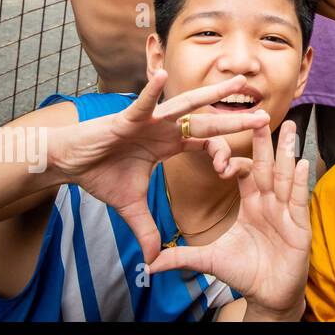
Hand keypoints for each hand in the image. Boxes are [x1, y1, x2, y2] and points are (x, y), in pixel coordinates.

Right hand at [46, 70, 268, 261]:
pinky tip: (162, 74)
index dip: (224, 153)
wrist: (69, 162)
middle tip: (265, 115)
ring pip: (186, 106)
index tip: (241, 165)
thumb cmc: (99, 174)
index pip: (206, 145)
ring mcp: (148, 121)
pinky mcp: (126, 118)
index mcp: (169, 145)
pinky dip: (151, 91)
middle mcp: (165, 129)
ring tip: (236, 81)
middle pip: (207, 123)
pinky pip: (142, 104)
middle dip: (235, 120)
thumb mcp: (130, 207)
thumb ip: (146, 230)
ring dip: (212, 93)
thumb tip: (153, 260)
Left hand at [149, 122, 310, 320]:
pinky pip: (299, 200)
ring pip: (285, 176)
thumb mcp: (209, 260)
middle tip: (263, 114)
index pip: (244, 173)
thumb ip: (181, 257)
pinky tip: (299, 164)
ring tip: (288, 127)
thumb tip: (148, 263)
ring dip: (287, 151)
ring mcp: (286, 212)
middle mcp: (271, 202)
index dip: (232, 162)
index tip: (220, 158)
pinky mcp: (299, 226)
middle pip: (266, 165)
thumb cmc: (245, 273)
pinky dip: (299, 182)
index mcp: (253, 203)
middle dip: (265, 141)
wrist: (268, 296)